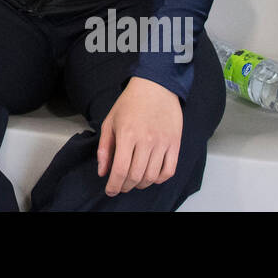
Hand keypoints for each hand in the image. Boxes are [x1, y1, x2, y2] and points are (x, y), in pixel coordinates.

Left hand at [95, 76, 182, 196]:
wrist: (155, 87)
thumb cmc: (130, 103)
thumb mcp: (110, 121)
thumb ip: (104, 148)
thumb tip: (102, 171)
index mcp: (127, 134)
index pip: (120, 169)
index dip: (114, 185)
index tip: (110, 191)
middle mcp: (146, 140)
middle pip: (135, 176)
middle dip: (125, 186)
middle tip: (120, 186)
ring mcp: (162, 143)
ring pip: (152, 176)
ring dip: (141, 184)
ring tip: (134, 181)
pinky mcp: (175, 143)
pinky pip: (169, 170)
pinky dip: (160, 179)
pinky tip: (151, 176)